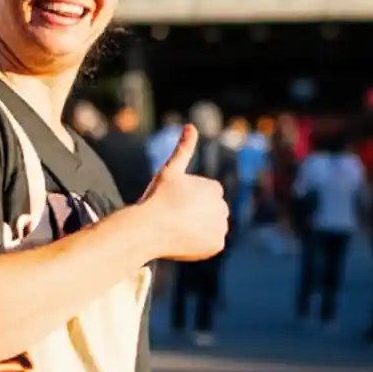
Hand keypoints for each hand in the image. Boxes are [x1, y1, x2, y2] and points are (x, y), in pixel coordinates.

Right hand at [138, 125, 229, 261]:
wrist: (149, 229)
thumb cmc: (157, 198)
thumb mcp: (170, 170)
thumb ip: (183, 149)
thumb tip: (191, 126)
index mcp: (215, 189)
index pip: (206, 195)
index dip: (188, 199)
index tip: (175, 202)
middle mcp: (223, 207)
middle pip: (210, 211)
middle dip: (196, 213)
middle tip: (175, 216)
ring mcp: (221, 227)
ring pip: (211, 227)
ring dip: (200, 228)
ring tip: (179, 228)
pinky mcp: (217, 245)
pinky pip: (211, 244)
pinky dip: (202, 244)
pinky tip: (186, 240)